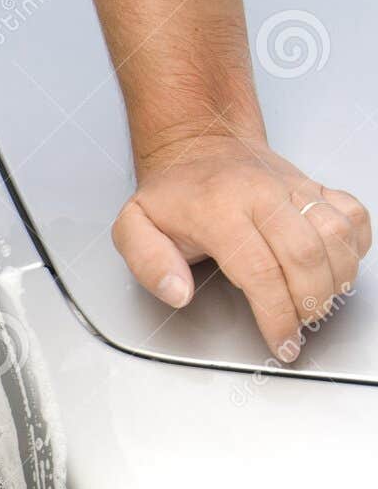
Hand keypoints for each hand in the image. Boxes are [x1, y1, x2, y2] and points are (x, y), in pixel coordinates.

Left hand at [113, 135, 371, 360]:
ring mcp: (294, 187)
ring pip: (336, 236)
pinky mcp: (315, 186)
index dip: (277, 316)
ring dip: (335, 280)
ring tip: (317, 304)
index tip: (282, 344)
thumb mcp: (134, 226)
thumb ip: (148, 263)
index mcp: (219, 208)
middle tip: (301, 329)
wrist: (200, 144)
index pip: (260, 272)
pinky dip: (354, 246)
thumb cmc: (172, 194)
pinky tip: (336, 267)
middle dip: (310, 305)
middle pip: (306, 257)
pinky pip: (352, 215)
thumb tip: (178, 293)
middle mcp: (263, 194)